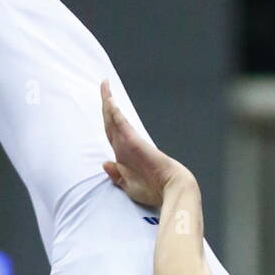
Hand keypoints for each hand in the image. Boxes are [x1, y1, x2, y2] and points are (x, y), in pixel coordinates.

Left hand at [100, 79, 184, 207]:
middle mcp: (125, 146)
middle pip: (110, 121)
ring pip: (113, 118)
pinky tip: (109, 100)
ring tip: (105, 84)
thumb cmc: (152, 190)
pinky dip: (114, 112)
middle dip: (106, 103)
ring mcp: (128, 142)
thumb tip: (105, 163)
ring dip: (108, 101)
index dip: (106, 120)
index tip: (105, 109)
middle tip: (104, 85)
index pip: (111, 133)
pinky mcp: (133, 141)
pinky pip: (121, 123)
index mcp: (123, 156)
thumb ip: (116, 175)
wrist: (169, 188)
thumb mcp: (128, 186)